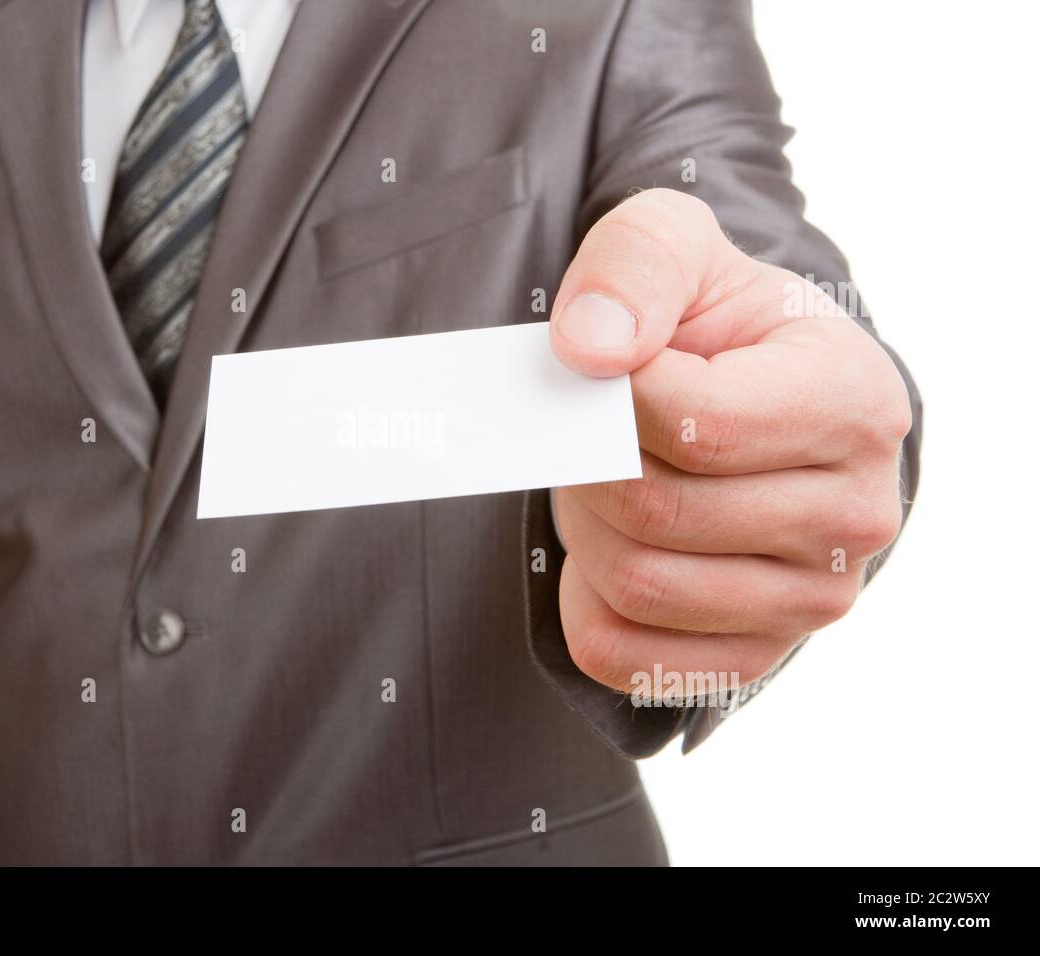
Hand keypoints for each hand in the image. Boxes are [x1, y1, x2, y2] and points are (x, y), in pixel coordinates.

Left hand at [550, 189, 911, 698]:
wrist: (750, 400)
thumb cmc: (711, 322)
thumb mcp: (675, 246)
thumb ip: (635, 266)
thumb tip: (591, 349)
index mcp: (855, 403)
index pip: (699, 425)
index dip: (612, 399)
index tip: (605, 371)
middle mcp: (856, 516)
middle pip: (655, 510)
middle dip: (588, 464)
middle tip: (589, 430)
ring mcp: (813, 601)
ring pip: (636, 583)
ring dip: (586, 527)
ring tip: (604, 479)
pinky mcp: (753, 656)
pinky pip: (620, 652)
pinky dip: (583, 600)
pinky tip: (608, 545)